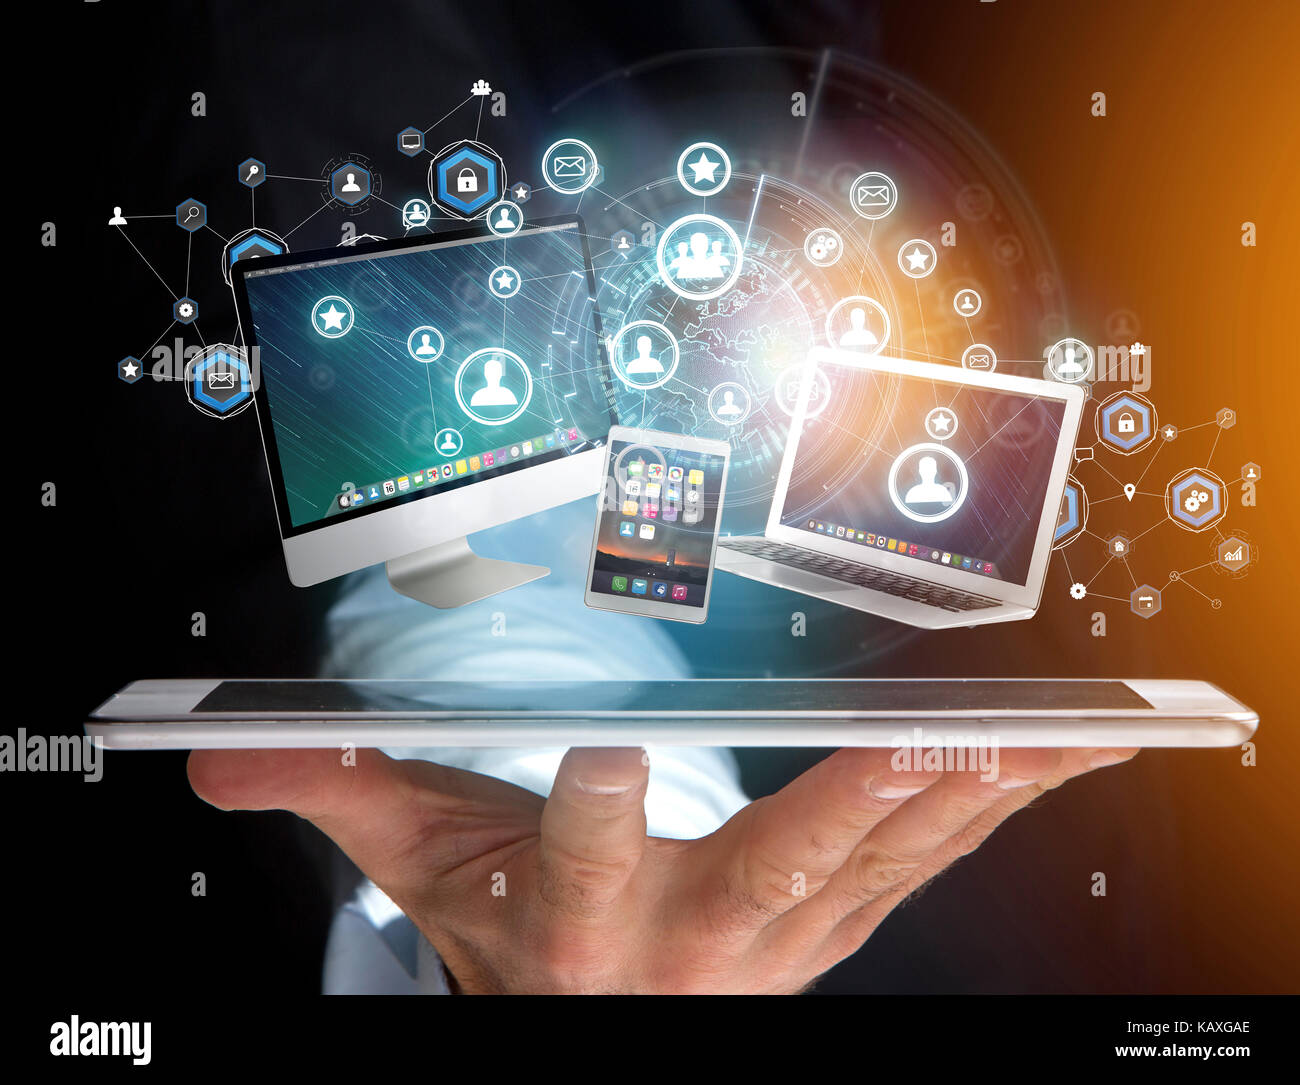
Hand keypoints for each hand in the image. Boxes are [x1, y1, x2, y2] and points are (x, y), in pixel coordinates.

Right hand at [188, 744, 1134, 992]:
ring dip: (960, 800)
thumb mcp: (418, 862)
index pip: (569, 860)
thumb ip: (332, 792)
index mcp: (578, 921)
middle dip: (852, 807)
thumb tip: (212, 756)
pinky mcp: (833, 924)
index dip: (584, 810)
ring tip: (1043, 737)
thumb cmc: (508, 923)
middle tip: (934, 737)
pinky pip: (921, 867)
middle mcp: (689, 942)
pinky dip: (983, 812)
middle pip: (773, 873)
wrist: (583, 1004)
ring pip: (879, 868)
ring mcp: (780, 939)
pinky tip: (1042, 765)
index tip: (600, 747)